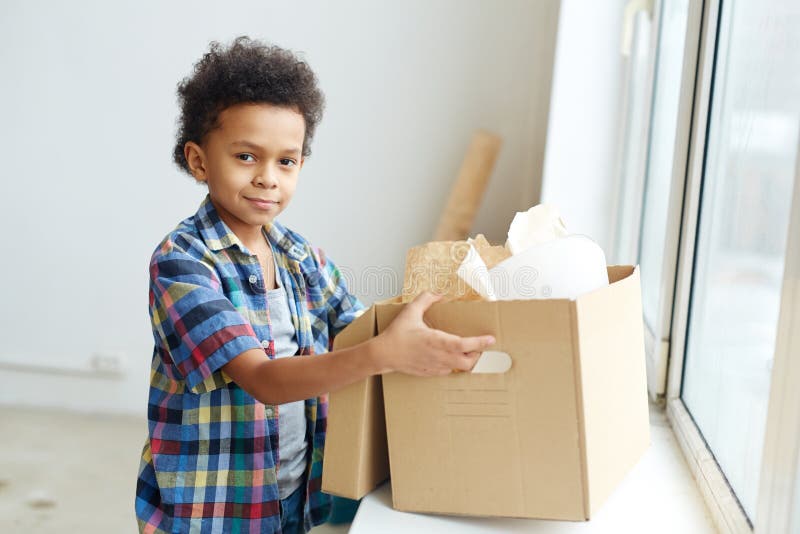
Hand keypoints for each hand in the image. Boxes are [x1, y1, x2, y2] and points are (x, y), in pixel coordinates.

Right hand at [369, 291, 495, 375]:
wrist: (384, 354)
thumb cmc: (396, 335)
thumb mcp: (410, 311)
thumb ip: (425, 299)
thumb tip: (438, 294)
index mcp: (437, 341)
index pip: (465, 345)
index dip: (480, 343)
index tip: (491, 339)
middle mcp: (439, 356)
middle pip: (468, 362)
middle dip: (477, 354)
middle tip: (478, 345)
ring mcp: (435, 367)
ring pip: (459, 369)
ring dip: (466, 361)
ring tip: (467, 350)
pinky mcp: (430, 372)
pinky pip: (448, 371)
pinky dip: (454, 364)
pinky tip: (450, 356)